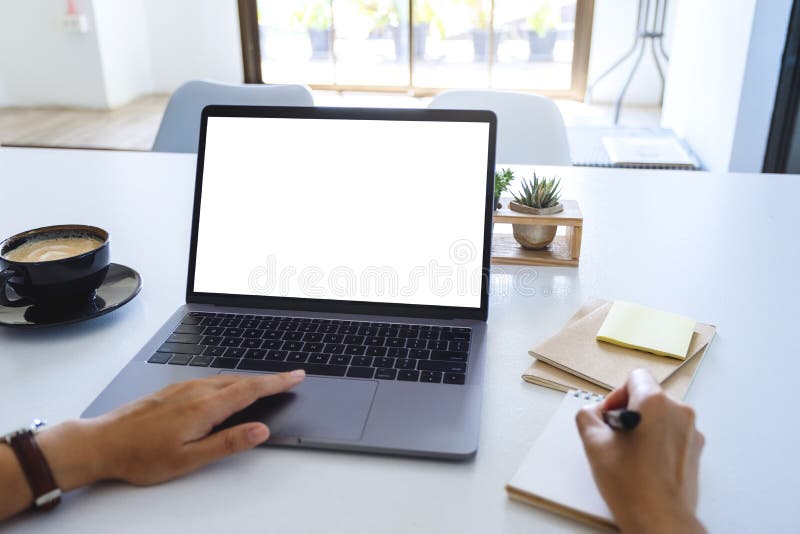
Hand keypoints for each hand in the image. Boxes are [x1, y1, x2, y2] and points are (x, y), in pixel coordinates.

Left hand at [2, 371, 305, 519]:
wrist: (102, 443)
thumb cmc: (142, 456)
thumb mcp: (190, 458)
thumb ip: (228, 442)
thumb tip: (260, 430)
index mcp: (205, 407)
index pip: (251, 389)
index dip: (277, 382)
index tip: (296, 375)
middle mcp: (196, 391)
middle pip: (242, 379)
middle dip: (268, 378)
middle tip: (290, 377)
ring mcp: (183, 387)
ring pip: (225, 378)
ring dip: (249, 378)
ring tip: (266, 382)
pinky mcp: (172, 389)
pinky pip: (210, 379)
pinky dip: (229, 380)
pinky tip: (228, 387)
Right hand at [575, 369, 705, 533]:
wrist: (659, 519)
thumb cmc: (631, 485)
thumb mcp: (593, 444)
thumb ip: (588, 416)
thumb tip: (593, 413)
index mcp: (655, 403)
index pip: (636, 378)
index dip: (617, 394)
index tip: (610, 416)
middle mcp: (679, 412)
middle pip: (649, 397)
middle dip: (630, 412)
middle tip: (615, 436)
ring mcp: (692, 432)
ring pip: (661, 416)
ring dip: (645, 427)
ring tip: (630, 454)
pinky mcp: (696, 451)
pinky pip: (673, 434)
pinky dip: (658, 441)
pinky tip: (644, 464)